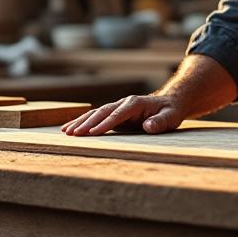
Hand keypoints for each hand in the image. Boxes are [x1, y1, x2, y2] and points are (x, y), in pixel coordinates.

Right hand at [61, 94, 182, 136]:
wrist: (170, 102)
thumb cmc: (170, 111)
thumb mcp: (171, 117)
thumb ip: (160, 122)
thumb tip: (148, 126)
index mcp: (135, 103)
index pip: (117, 114)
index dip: (105, 124)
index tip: (93, 133)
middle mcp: (123, 103)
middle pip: (102, 112)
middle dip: (87, 123)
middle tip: (73, 134)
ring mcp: (117, 107)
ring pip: (95, 113)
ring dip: (81, 122)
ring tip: (66, 132)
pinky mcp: (114, 114)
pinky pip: (96, 117)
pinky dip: (83, 122)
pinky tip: (71, 128)